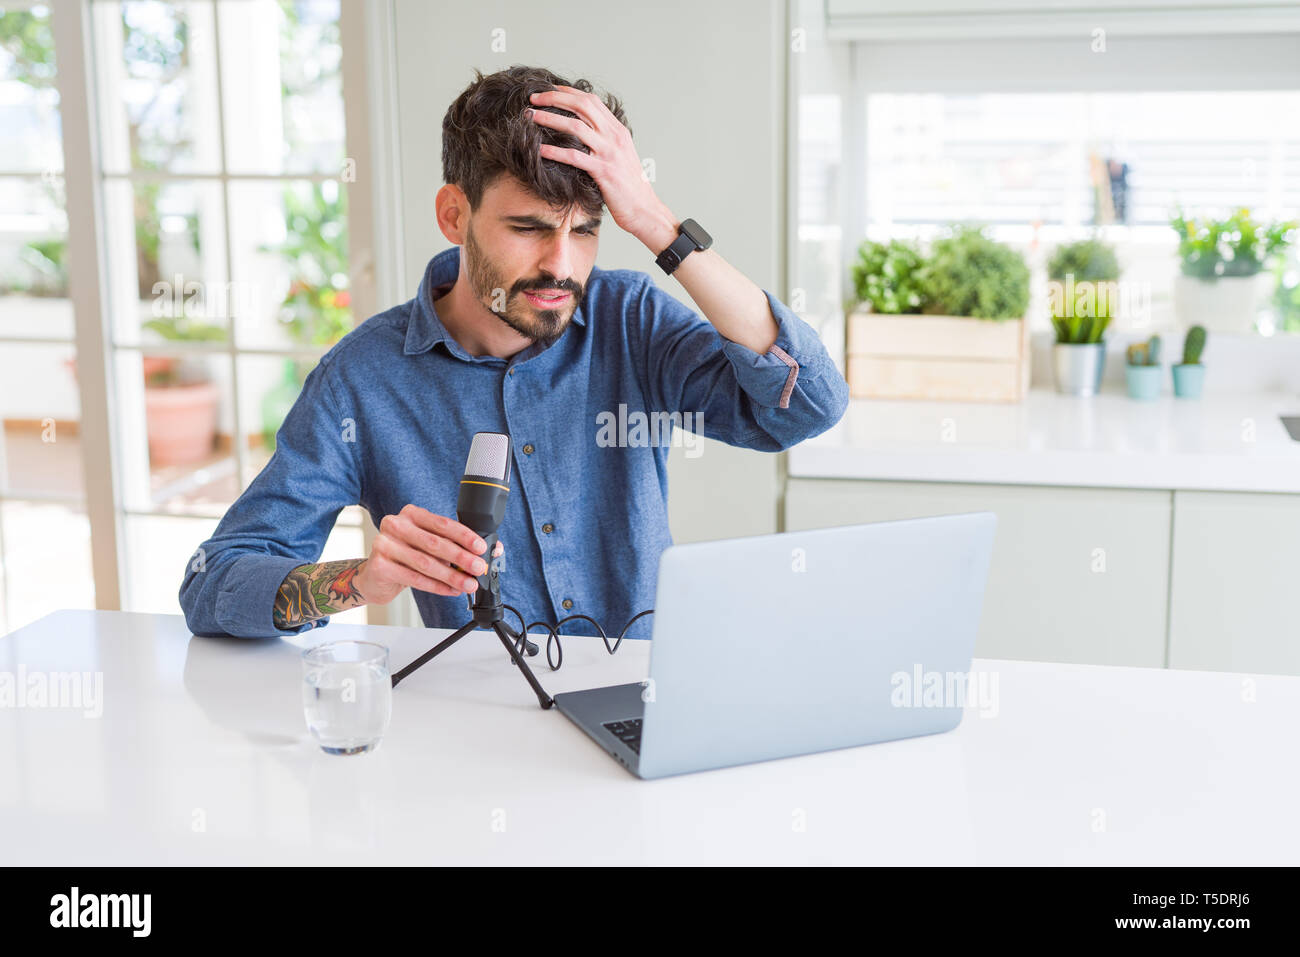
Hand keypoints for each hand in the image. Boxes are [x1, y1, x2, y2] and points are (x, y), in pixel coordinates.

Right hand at [354, 504, 503, 603]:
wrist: (377, 575)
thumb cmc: (408, 556)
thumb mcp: (430, 545)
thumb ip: (457, 545)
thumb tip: (493, 550)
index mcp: (411, 514)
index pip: (442, 523)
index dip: (464, 536)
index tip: (481, 547)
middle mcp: (396, 525)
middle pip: (435, 543)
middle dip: (461, 558)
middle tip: (478, 568)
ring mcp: (384, 544)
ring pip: (425, 563)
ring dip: (451, 576)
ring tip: (468, 584)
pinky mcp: (380, 565)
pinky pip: (414, 578)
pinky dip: (437, 586)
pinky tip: (451, 590)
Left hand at [526, 86, 672, 246]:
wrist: (644, 209)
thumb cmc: (629, 187)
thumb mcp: (619, 156)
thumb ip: (604, 141)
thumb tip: (581, 133)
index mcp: (618, 130)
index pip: (591, 100)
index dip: (568, 92)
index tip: (549, 90)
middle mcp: (614, 136)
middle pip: (582, 105)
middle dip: (555, 98)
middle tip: (533, 98)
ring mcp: (609, 153)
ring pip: (575, 126)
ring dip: (549, 118)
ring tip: (530, 117)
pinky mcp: (604, 171)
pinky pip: (574, 157)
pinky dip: (555, 151)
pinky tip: (540, 150)